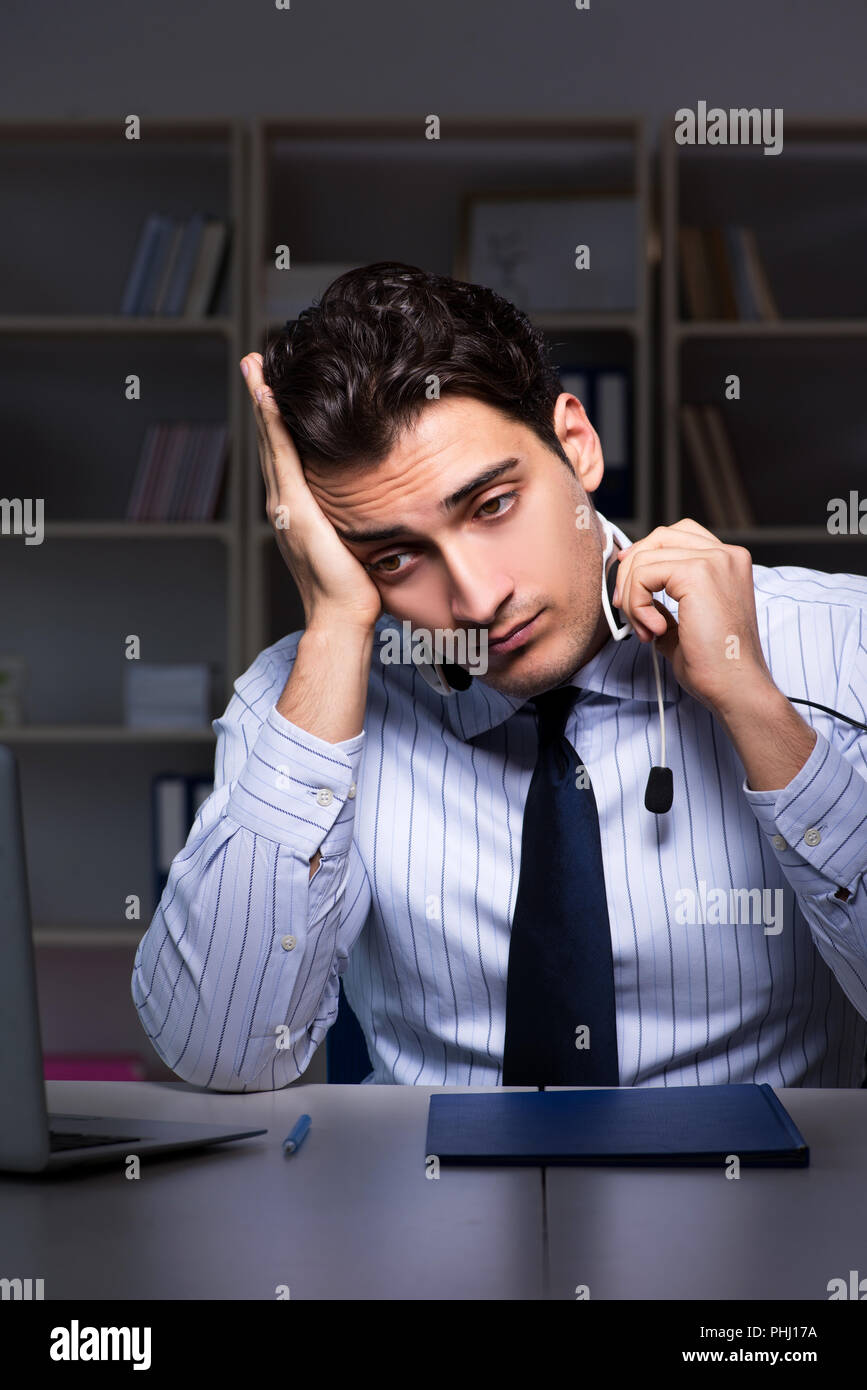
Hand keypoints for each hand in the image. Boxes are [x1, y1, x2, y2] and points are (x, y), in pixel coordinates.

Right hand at [240, 353, 382, 632]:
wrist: (342, 615)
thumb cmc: (354, 587)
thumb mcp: (354, 538)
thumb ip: (354, 514)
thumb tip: (378, 498)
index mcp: (297, 508)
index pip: (285, 453)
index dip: (277, 419)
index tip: (273, 386)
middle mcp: (283, 502)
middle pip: (270, 440)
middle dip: (261, 399)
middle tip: (253, 361)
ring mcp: (285, 505)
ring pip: (270, 442)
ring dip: (262, 402)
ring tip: (254, 366)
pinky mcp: (294, 509)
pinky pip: (282, 457)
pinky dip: (273, 426)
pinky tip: (269, 397)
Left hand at [610, 518, 775, 714]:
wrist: (735, 686)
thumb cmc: (715, 664)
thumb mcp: (685, 622)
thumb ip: (664, 602)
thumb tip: (634, 591)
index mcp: (728, 562)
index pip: (676, 535)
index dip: (645, 554)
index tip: (628, 583)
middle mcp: (726, 554)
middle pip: (659, 537)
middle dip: (631, 571)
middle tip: (627, 609)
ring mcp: (715, 560)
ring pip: (645, 557)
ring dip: (633, 597)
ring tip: (646, 630)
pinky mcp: (698, 573)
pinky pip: (644, 574)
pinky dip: (637, 604)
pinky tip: (654, 630)